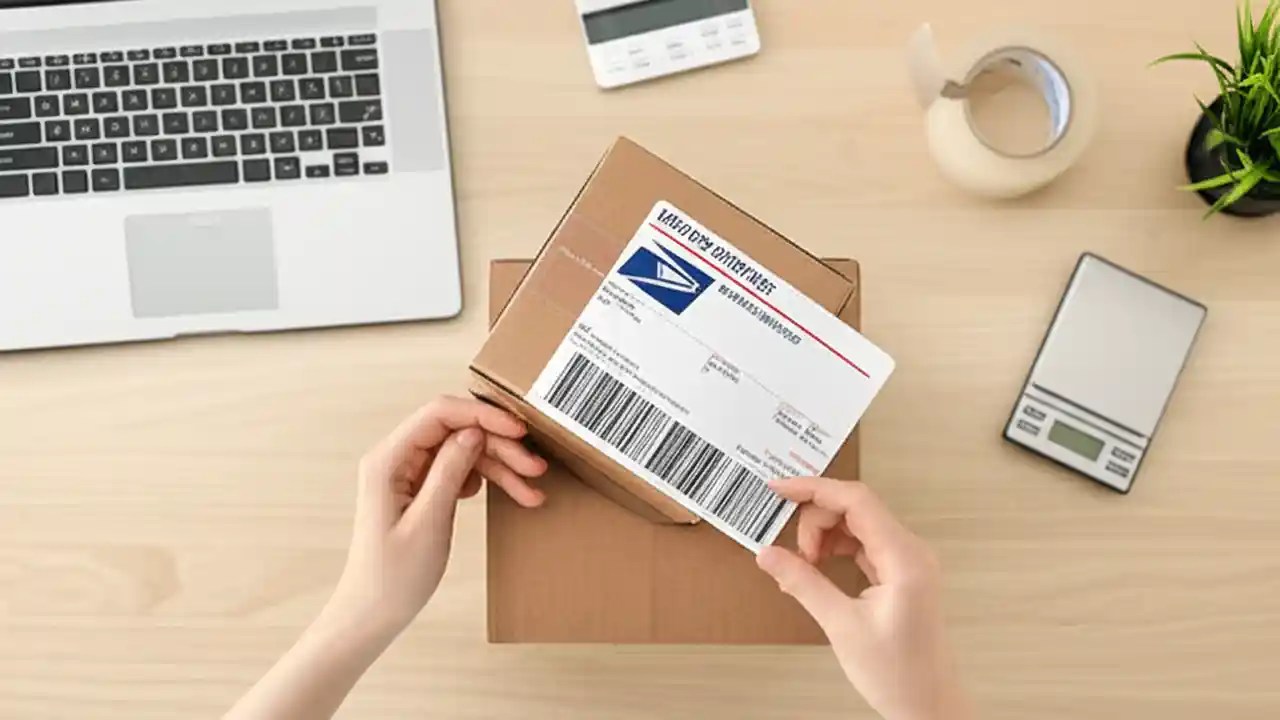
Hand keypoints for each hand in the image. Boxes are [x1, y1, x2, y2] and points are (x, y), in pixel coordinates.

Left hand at [324, 397, 547, 639]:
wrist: (372, 613)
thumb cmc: (392, 577)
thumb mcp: (428, 522)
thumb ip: (449, 471)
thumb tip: (473, 432)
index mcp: (388, 460)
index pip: (439, 414)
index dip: (482, 415)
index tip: (518, 431)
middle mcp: (396, 459)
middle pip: (456, 432)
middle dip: (499, 446)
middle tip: (535, 468)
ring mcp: (409, 473)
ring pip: (464, 452)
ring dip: (500, 467)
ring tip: (531, 491)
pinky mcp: (420, 489)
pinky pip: (460, 471)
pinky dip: (488, 480)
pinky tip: (509, 494)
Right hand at [757, 477, 971, 719]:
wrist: (928, 705)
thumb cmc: (897, 673)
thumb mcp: (841, 626)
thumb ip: (803, 583)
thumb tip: (767, 554)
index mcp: (903, 557)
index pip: (856, 500)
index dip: (814, 489)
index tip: (778, 488)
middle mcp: (909, 551)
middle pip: (854, 508)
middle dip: (816, 522)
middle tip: (794, 557)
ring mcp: (906, 561)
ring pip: (856, 524)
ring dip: (824, 536)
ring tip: (804, 568)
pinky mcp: (899, 573)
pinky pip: (863, 544)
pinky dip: (836, 549)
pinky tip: (816, 569)